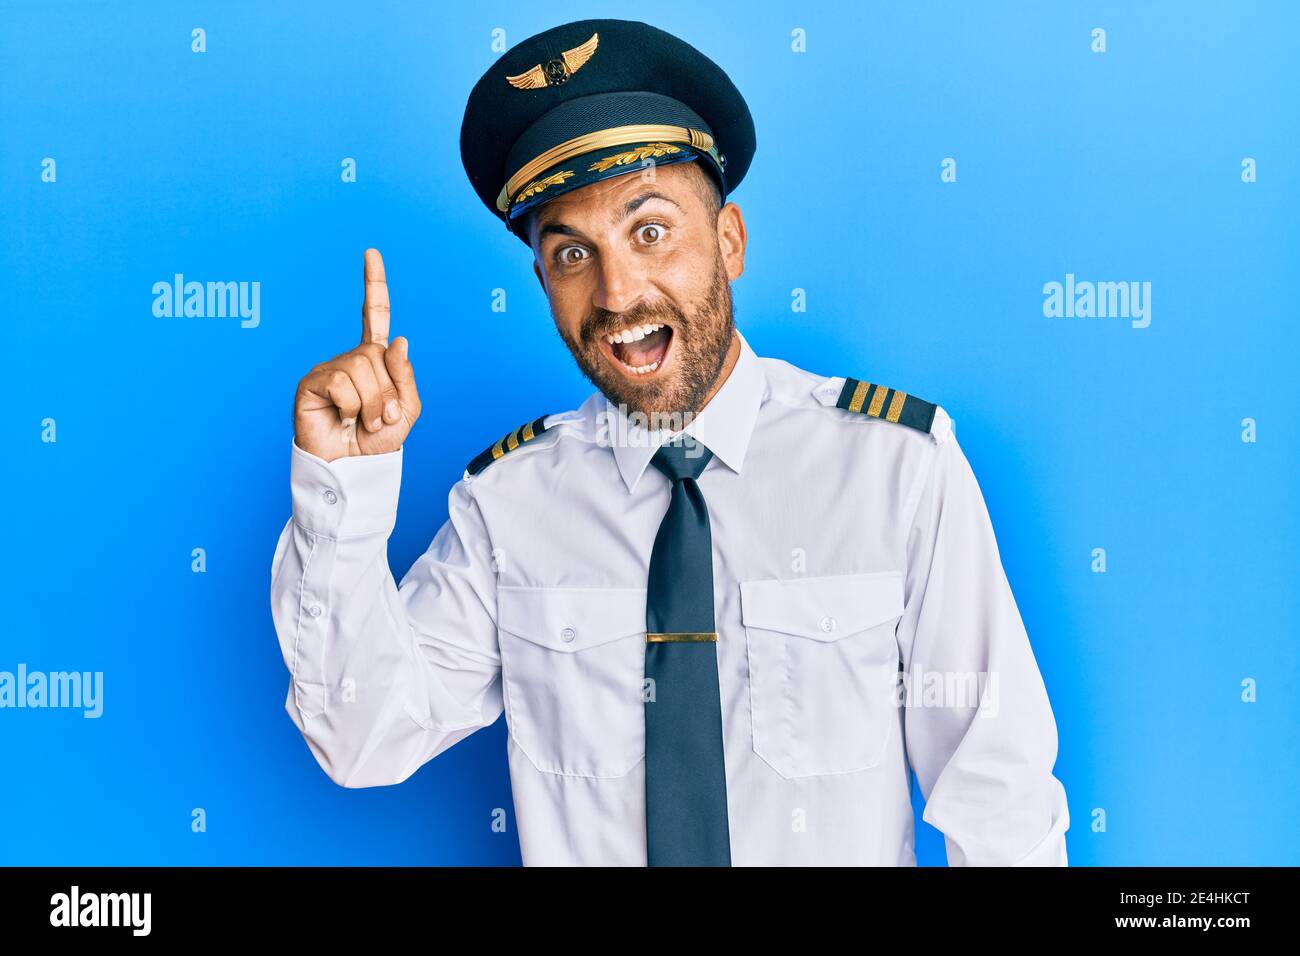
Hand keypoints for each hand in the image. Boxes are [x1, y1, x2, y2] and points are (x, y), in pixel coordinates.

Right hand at [293, 248, 421, 460]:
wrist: (353, 470)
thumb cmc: (377, 442)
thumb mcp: (406, 410)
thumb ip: (405, 377)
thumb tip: (399, 340)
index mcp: (375, 360)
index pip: (375, 315)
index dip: (374, 285)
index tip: (371, 253)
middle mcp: (350, 359)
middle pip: (377, 355)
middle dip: (387, 393)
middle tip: (380, 419)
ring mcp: (329, 369)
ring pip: (362, 368)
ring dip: (372, 404)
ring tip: (363, 424)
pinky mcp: (311, 382)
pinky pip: (341, 382)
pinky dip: (352, 406)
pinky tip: (343, 419)